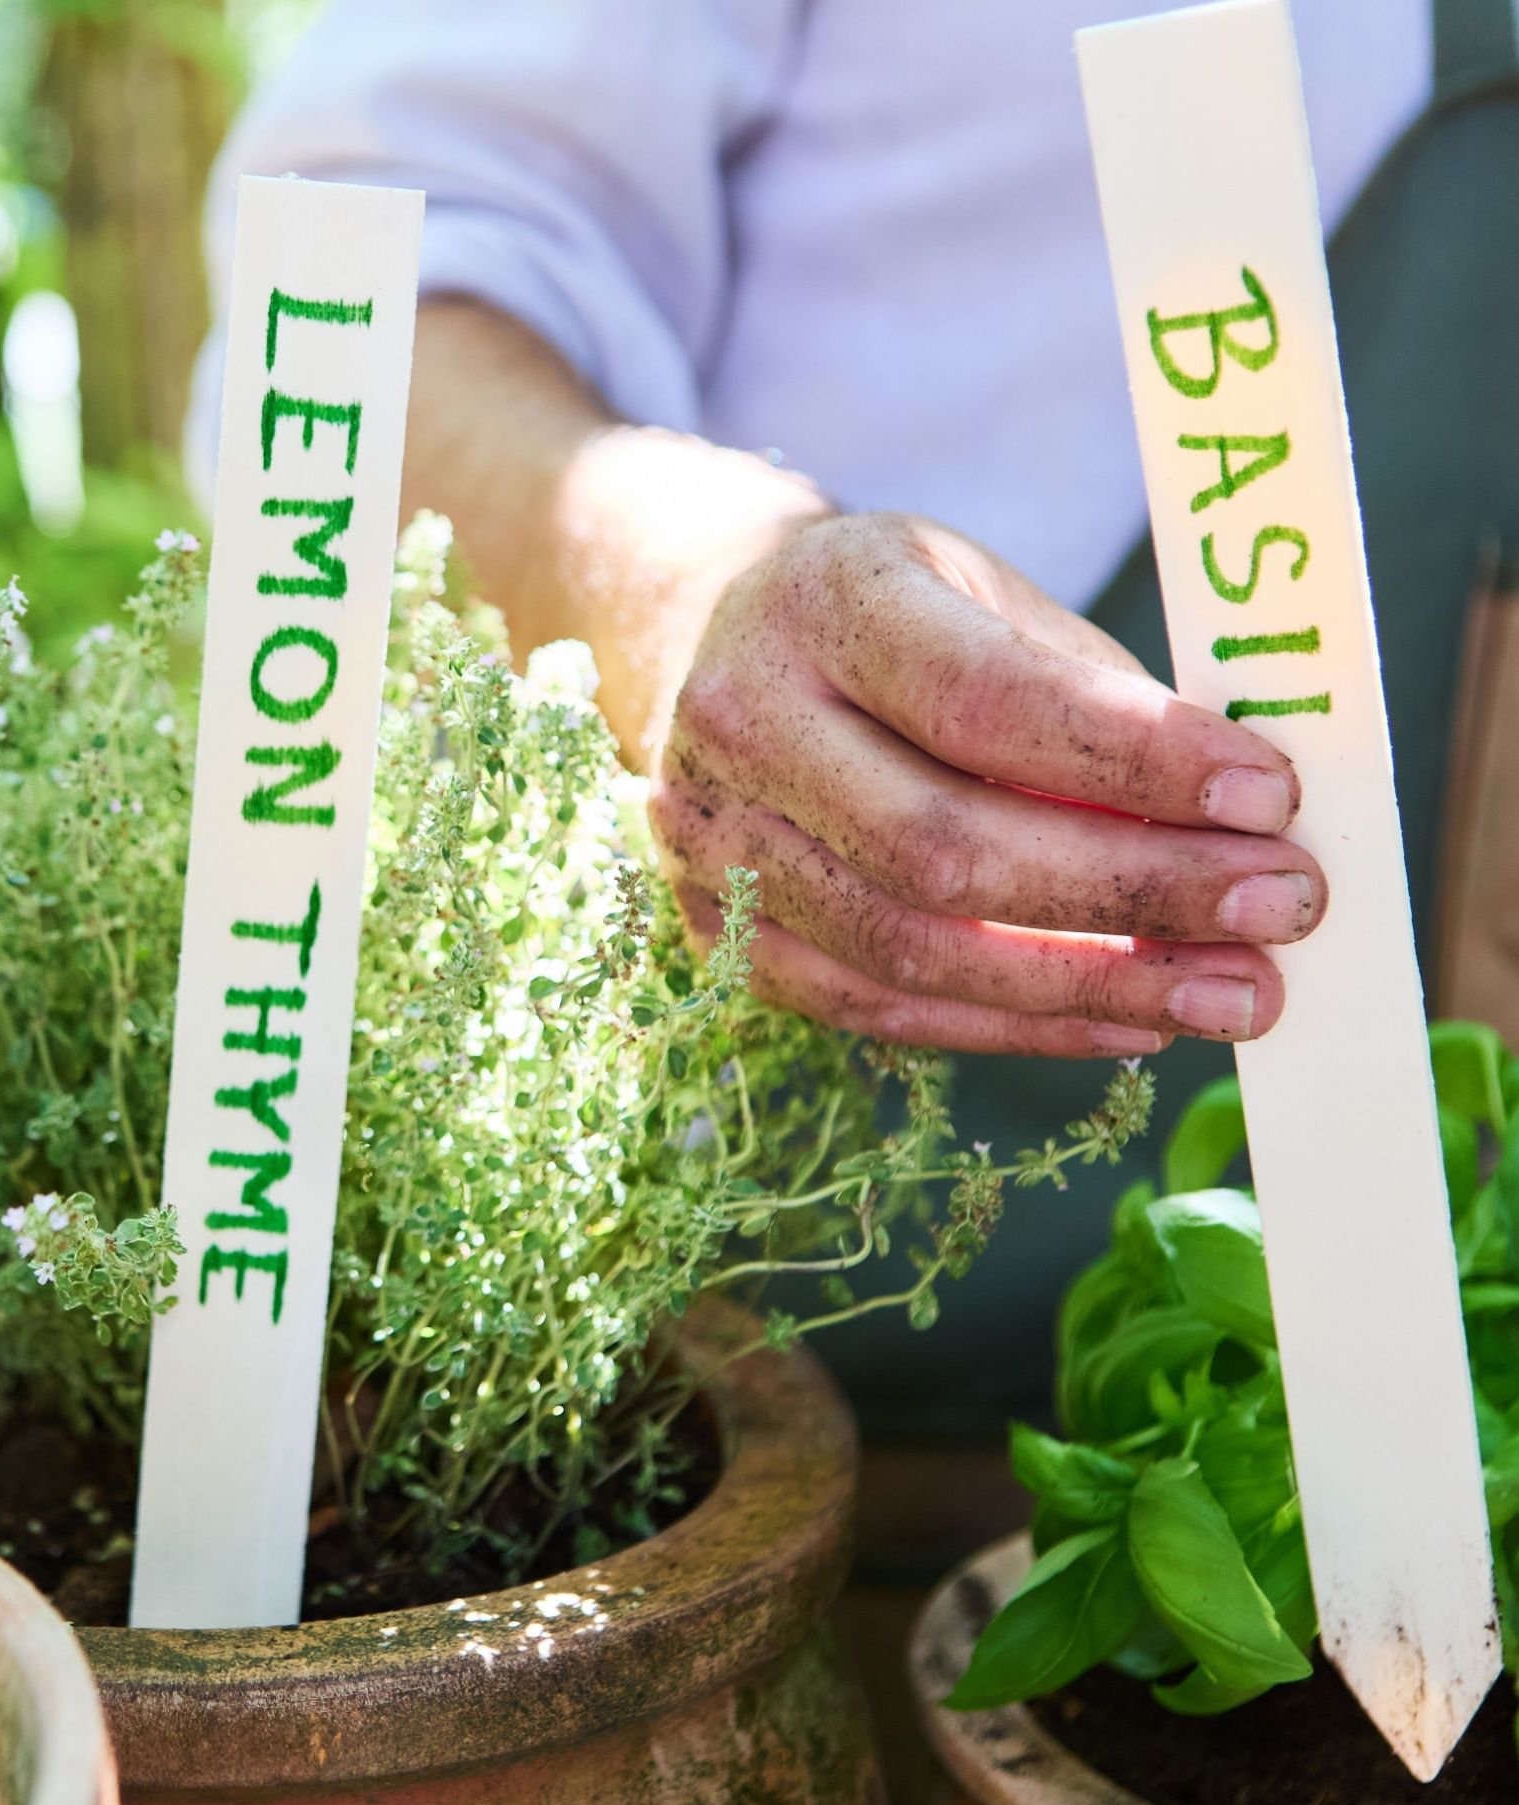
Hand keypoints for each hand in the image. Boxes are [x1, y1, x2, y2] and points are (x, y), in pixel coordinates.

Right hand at [650, 512, 1324, 1057]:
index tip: (1266, 798)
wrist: (719, 643)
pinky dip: (1017, 1025)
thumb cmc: (895, 617)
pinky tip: (1127, 1019)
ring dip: (1090, 985)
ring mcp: (712, 844)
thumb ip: (1092, 697)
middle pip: (942, 846)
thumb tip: (1239, 823)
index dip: (1132, 761)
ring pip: (910, 949)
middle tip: (1276, 909)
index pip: (981, 701)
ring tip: (1230, 994)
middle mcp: (741, 726)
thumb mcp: (989, 595)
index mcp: (819, 605)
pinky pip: (880, 1010)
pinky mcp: (719, 938)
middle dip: (1132, 891)